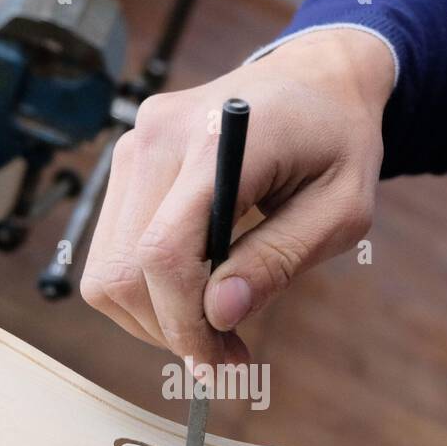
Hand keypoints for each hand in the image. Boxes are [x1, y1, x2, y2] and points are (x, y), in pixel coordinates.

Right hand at [81, 27, 394, 366]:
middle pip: (122, 272)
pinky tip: (195, 291)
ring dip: (154, 318)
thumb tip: (221, 315)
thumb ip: (279, 260)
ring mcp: (134, 145)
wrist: (315, 78)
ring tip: (213, 326)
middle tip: (225, 358)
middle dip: (169, 332)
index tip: (221, 367)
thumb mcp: (340, 210)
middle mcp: (157, 138)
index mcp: (217, 143)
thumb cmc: (337, 142)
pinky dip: (146, 291)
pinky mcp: (127, 161)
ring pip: (106, 270)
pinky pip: (112, 251)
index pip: (164, 254)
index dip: (185, 326)